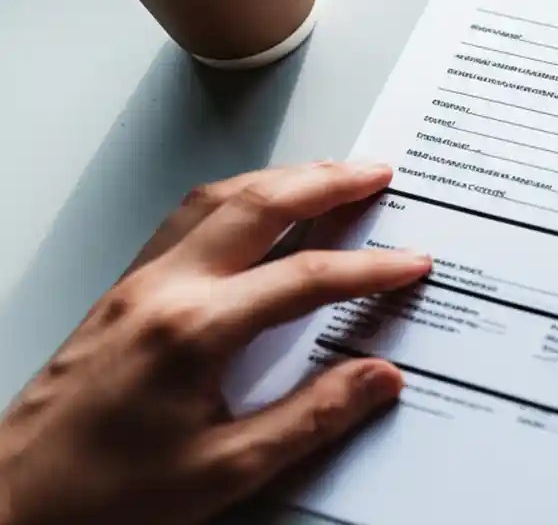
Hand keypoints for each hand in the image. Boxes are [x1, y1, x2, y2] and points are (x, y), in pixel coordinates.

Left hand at [0, 162, 431, 524]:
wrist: (15, 502)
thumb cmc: (106, 495)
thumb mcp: (226, 470)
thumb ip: (312, 418)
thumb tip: (379, 378)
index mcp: (195, 331)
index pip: (305, 278)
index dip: (368, 268)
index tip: (410, 262)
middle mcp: (165, 291)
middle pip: (259, 207)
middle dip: (326, 182)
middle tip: (376, 172)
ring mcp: (137, 285)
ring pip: (217, 200)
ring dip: (279, 179)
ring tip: (326, 173)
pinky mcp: (120, 294)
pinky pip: (185, 220)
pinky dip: (234, 197)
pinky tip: (251, 205)